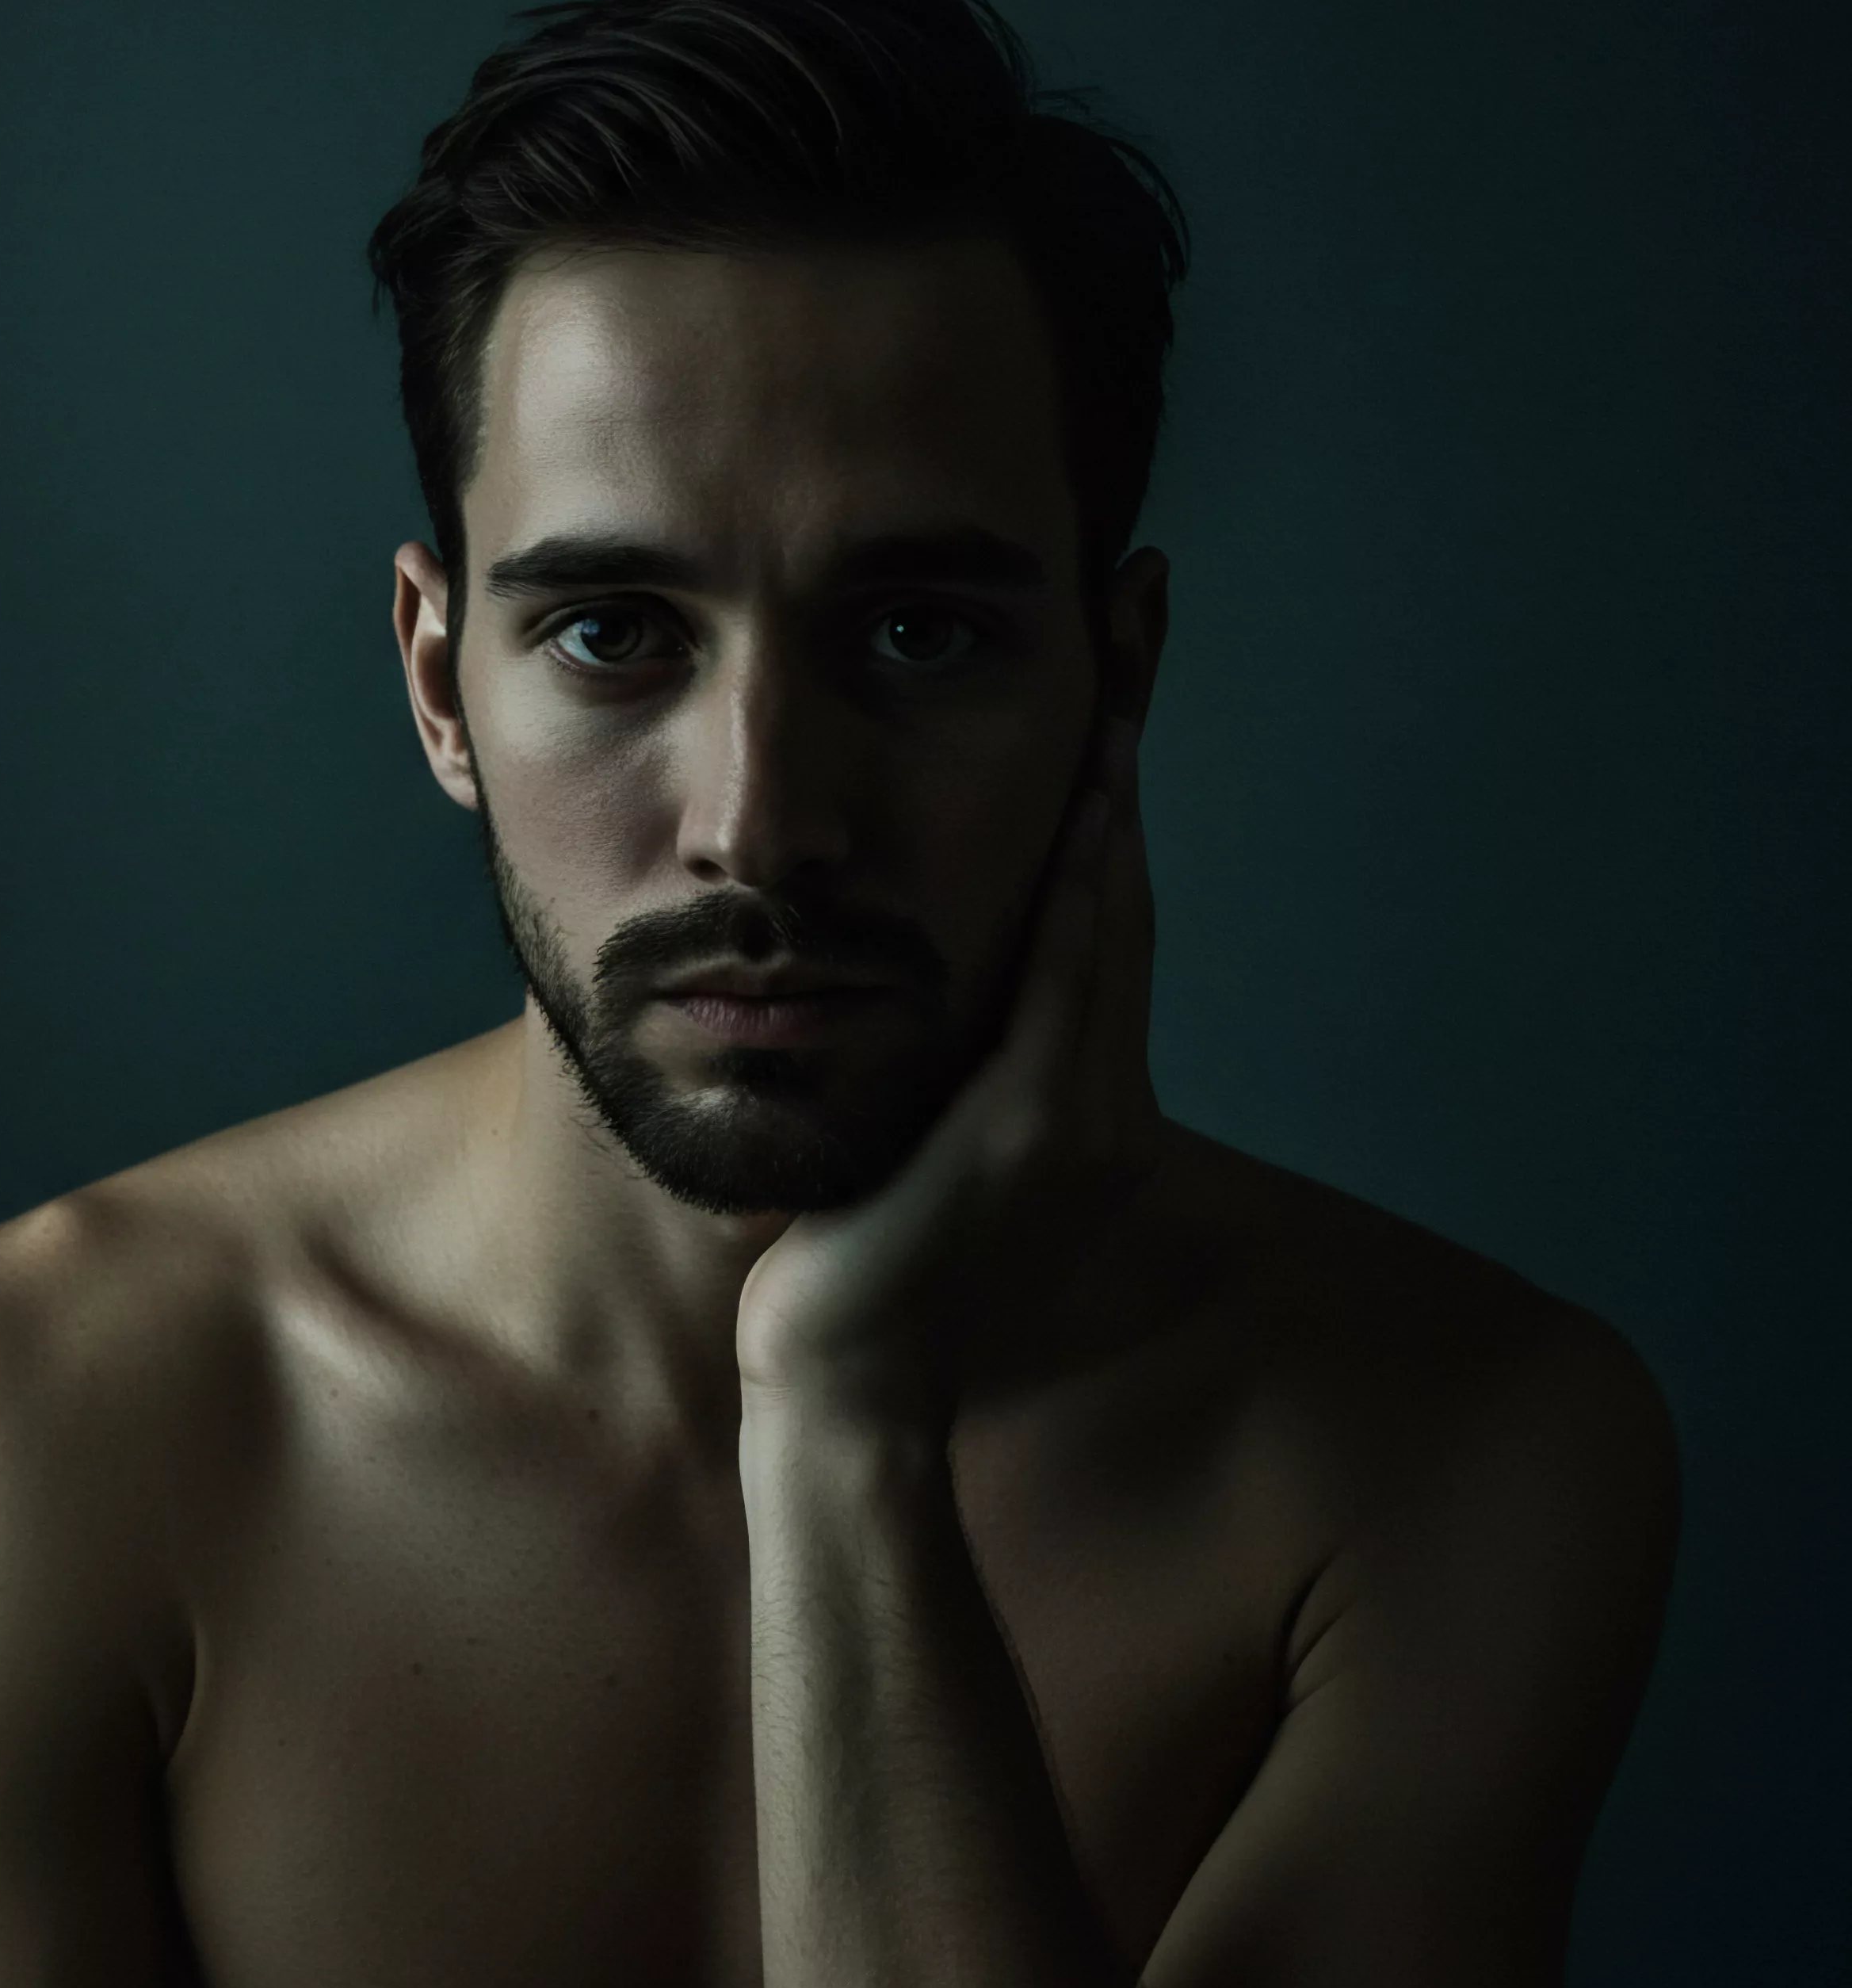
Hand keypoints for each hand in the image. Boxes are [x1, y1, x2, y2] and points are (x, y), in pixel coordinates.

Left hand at [734, 712, 1162, 1423]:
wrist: (844, 1379)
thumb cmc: (855, 1260)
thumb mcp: (913, 1133)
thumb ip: (944, 1060)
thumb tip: (905, 970)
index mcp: (1080, 1094)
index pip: (1103, 910)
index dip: (1111, 787)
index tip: (1113, 673)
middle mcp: (1104, 1098)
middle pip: (1125, 887)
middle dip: (1129, 743)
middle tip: (1142, 608)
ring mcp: (1080, 1117)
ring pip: (1112, 921)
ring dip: (1116, 791)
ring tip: (1124, 673)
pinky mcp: (1034, 1133)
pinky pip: (1068, 992)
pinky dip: (1083, 898)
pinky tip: (1090, 813)